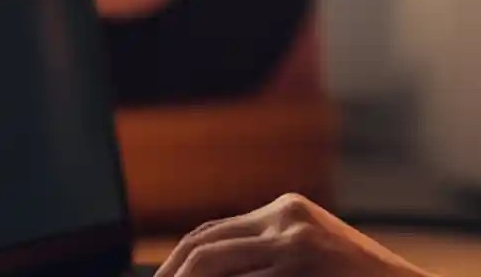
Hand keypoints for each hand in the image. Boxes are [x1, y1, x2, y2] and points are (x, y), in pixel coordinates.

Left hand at [154, 193, 431, 276]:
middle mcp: (285, 215)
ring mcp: (294, 236)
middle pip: (204, 244)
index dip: (176, 263)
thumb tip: (207, 272)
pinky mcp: (301, 256)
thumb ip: (266, 261)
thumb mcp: (310, 261)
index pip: (211, 233)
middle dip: (171, 274)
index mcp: (285, 210)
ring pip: (213, 261)